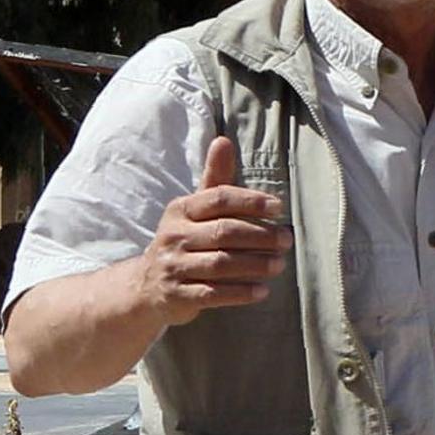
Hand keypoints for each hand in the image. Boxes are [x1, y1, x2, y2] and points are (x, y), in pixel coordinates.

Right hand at [140, 136, 289, 322]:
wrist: (147, 285)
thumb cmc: (184, 240)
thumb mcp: (195, 210)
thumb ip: (215, 179)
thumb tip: (223, 140)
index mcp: (181, 210)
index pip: (219, 199)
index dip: (250, 201)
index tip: (278, 207)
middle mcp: (174, 236)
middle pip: (224, 232)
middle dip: (260, 235)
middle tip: (287, 240)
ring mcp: (173, 267)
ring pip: (220, 264)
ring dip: (255, 264)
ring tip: (280, 264)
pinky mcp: (177, 295)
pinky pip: (213, 293)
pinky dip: (240, 293)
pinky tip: (262, 290)